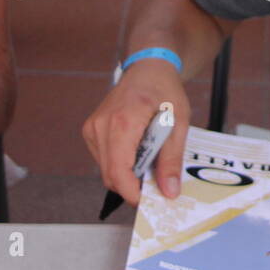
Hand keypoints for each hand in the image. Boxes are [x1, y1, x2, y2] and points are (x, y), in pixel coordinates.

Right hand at [81, 59, 190, 206]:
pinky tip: (137, 153)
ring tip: (149, 163)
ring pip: (105, 170)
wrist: (148, 68)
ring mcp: (93, 127)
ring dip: (126, 176)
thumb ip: (172, 159)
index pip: (119, 171)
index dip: (132, 193)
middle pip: (110, 175)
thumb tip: (169, 191)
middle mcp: (101, 125)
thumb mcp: (178, 123)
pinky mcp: (91, 130)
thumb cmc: (164, 90)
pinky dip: (120, 164)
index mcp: (123, 121)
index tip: (150, 201)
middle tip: (156, 185)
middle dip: (132, 187)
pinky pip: (103, 159)